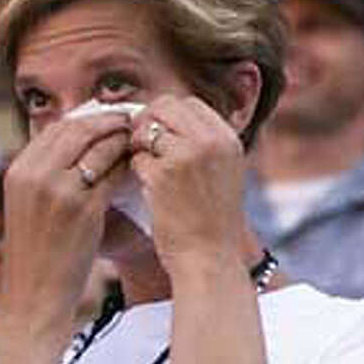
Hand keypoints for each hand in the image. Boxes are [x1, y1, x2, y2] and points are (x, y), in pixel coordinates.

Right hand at [0, 112, 130, 335]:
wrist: (32, 299)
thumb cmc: (35, 256)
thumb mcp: (28, 206)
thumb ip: (44, 175)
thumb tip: (77, 144)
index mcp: (18, 171)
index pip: (56, 127)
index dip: (86, 118)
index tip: (108, 119)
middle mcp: (35, 176)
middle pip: (78, 129)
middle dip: (109, 121)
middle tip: (132, 121)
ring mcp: (59, 192)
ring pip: (99, 147)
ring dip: (122, 140)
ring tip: (139, 141)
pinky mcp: (84, 211)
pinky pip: (113, 174)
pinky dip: (128, 166)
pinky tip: (139, 168)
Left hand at [129, 96, 247, 275]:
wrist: (210, 259)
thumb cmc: (212, 222)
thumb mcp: (224, 173)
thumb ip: (205, 145)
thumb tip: (172, 119)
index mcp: (228, 139)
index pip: (189, 103)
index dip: (167, 115)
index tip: (158, 134)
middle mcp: (212, 141)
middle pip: (165, 107)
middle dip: (147, 123)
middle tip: (140, 145)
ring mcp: (188, 155)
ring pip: (148, 129)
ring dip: (139, 146)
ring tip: (145, 169)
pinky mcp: (164, 174)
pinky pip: (137, 157)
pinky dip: (135, 171)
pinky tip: (146, 190)